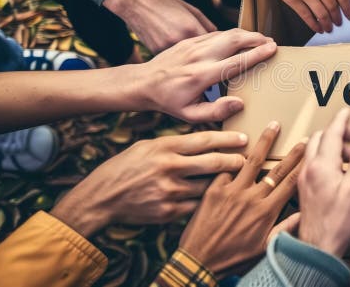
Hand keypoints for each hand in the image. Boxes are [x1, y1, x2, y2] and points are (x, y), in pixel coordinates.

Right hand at [51, 131, 247, 237]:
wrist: (101, 198)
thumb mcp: (147, 147)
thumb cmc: (126, 168)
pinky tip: (214, 200)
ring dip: (222, 184)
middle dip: (235, 161)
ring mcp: (169, 191)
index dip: (228, 139)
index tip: (244, 138)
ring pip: (208, 187)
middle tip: (247, 160)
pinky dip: (206, 202)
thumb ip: (174, 144)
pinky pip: (197, 206)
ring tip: (235, 181)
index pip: (204, 140)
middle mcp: (169, 168)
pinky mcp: (169, 212)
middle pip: (212, 163)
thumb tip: (205, 141)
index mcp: (164, 147)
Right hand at [103, 0, 216, 53]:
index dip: (219, 48)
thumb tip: (219, 38)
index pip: (215, 46)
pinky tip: (173, 48)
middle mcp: (179, 41)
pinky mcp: (155, 53)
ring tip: (186, 48)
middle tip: (206, 51)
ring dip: (189, 57)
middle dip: (206, 54)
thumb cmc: (166, 3)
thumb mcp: (191, 10)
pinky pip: (172, 58)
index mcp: (191, 29)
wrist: (136, 2)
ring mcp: (166, 49)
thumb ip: (207, 25)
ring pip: (186, 59)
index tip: (222, 49)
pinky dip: (175, 56)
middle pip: (201, 55)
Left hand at [131, 29, 276, 121]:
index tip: (273, 49)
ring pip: (227, 33)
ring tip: (261, 39)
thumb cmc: (168, 101)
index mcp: (201, 75)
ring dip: (247, 34)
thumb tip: (239, 103)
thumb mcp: (190, 115)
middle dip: (256, 38)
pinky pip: (216, 32)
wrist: (142, 83)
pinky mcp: (190, 39)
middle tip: (272, 42)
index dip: (257, 54)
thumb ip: (216, 112)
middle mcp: (199, 56)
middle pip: (235, 40)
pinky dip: (233, 34)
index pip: (236, 61)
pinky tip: (241, 39)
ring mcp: (194, 45)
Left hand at [179, 122, 304, 277]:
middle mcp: (252, 198)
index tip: (311, 153)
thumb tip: (304, 215)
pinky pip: (226, 168)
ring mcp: (232, 191)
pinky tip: (238, 144)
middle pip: (276, 169)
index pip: (290, 183)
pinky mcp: (214, 189)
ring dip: (265, 141)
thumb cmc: (232, 258)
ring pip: (252, 160)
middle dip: (291, 152)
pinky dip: (232, 157)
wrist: (199, 261)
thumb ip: (284, 229)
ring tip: (273, 126)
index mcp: (266, 211)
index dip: (302, 166)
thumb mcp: (264, 248)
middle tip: (300, 137)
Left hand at [298, 109, 349, 255]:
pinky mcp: (305, 191)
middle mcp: (309, 168)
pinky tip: (340, 173)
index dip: (342, 120)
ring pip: (316, 152)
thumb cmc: (340, 220)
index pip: (332, 132)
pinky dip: (328, 160)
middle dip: (339, 133)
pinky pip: (314, 165)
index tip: (347, 112)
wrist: (318, 247)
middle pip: (321, 139)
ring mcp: (305, 180)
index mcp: (322, 164)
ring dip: (334, 147)